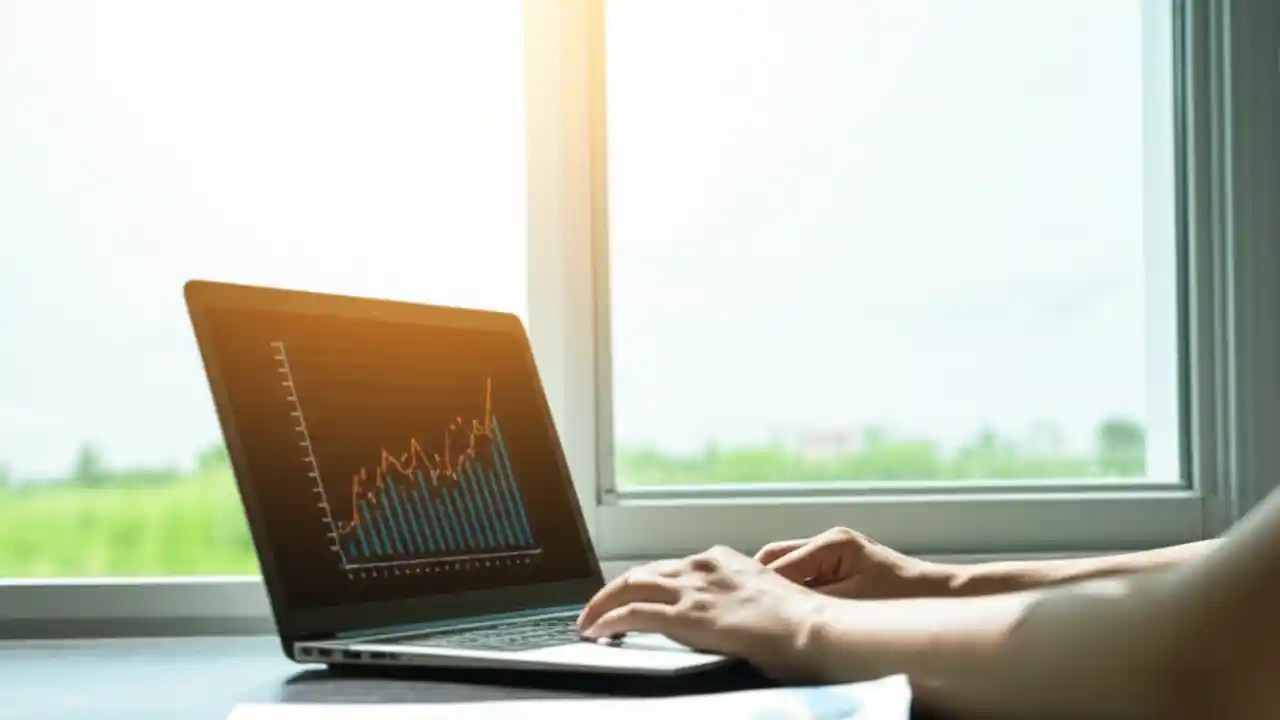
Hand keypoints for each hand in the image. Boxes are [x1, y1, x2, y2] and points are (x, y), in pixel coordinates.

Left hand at [576, 545, 832, 680]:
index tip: (626, 596)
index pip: (667, 568)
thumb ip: (731, 600)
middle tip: (595, 610)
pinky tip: (596, 631)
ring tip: (588, 622)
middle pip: (642, 574)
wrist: (812, 628)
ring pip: (630, 587)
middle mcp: (702, 566)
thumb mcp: (759, 597)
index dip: (641, 583)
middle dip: (613, 592)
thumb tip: (717, 617)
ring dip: (602, 605)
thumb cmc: (797, 623)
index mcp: (720, 560)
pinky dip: (609, 619)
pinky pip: (634, 613)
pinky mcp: (687, 614)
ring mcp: (693, 588)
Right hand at [756, 527, 953, 598]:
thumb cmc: (900, 600)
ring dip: (774, 587)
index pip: (778, 563)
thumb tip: (776, 605)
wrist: (936, 594)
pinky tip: (786, 609)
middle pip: (775, 557)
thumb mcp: (852, 604)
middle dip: (758, 583)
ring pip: (784, 564)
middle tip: (745, 609)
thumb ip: (812, 600)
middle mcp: (828, 540)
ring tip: (763, 611)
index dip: (758, 586)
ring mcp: (832, 549)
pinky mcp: (836, 563)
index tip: (742, 607)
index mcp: (832, 543)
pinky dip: (790, 589)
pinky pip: (801, 573)